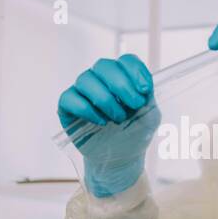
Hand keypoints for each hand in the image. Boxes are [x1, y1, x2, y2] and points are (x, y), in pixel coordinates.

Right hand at [57, 55, 158, 196]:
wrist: (121, 157)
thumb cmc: (135, 132)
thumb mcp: (149, 115)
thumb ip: (148, 98)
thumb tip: (143, 87)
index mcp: (122, 76)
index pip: (126, 61)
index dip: (136, 72)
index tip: (146, 91)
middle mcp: (100, 78)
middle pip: (104, 66)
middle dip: (121, 85)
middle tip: (134, 105)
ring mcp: (82, 91)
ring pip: (86, 80)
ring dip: (105, 99)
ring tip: (118, 119)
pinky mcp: (68, 106)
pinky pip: (70, 98)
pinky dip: (86, 109)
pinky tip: (101, 122)